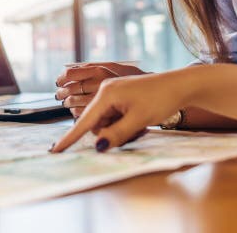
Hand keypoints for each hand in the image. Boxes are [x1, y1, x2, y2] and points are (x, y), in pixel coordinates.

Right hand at [51, 71, 186, 152]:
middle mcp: (106, 91)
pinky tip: (139, 122)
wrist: (180, 85)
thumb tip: (98, 146)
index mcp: (106, 94)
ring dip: (120, 130)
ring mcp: (113, 93)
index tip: (55, 151)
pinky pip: (114, 116)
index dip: (70, 138)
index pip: (84, 121)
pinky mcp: (121, 96)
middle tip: (135, 132)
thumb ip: (116, 135)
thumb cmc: (160, 99)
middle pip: (97, 124)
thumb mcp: (138, 121)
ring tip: (140, 126)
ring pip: (106, 122)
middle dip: (111, 134)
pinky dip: (124, 124)